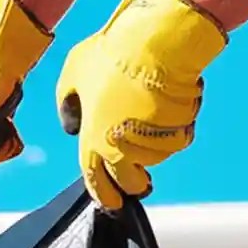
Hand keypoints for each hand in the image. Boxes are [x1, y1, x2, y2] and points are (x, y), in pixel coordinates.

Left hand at [56, 0, 227, 210]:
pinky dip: (174, 131)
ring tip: (151, 126)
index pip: (95, 179)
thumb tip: (72, 126)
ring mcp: (152, 141)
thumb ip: (68, 102)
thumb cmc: (109, 55)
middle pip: (130, 179)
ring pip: (155, 158)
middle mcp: (121, 148)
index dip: (103, 193)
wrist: (154, 43)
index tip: (112, 204)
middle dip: (132, 182)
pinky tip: (171, 113)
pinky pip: (177, 139)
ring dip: (153, 149)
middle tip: (137, 180)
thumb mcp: (72, 74)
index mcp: (92, 139)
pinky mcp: (179, 129)